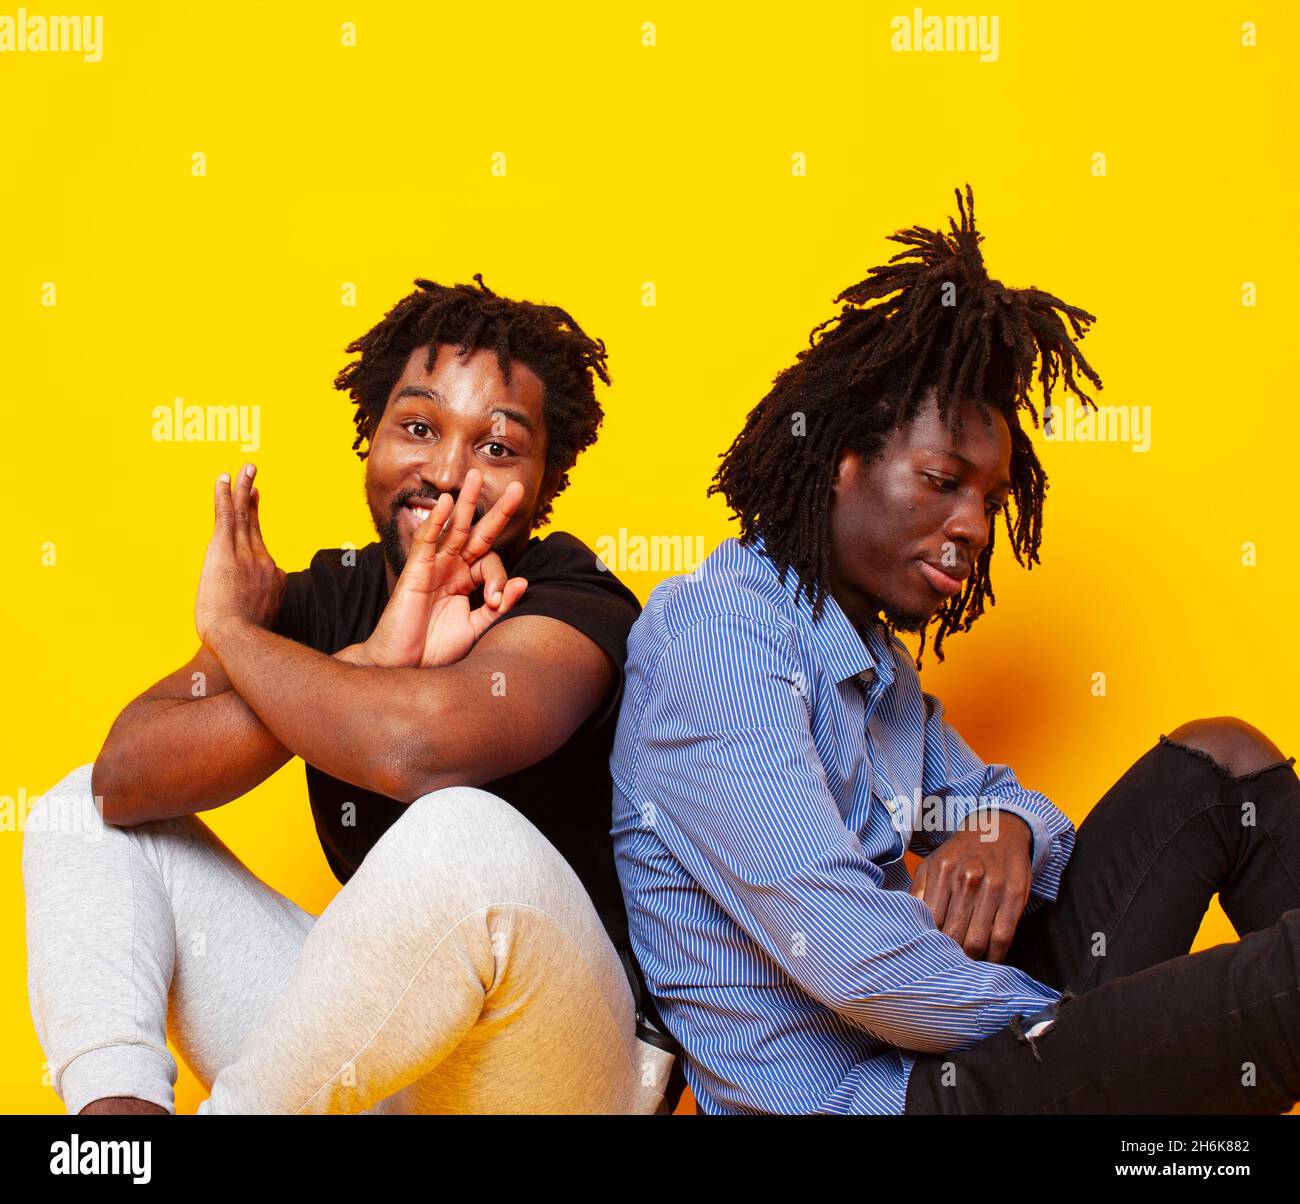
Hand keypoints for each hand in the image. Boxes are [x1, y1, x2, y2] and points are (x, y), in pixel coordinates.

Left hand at [195, 464, 287, 644]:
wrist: (238, 639)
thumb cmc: (246, 642)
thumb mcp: (261, 627)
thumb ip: (261, 614)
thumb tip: (257, 619)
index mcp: (274, 577)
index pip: (260, 548)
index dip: (255, 522)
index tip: (253, 505)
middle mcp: (263, 560)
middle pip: (253, 523)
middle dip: (252, 498)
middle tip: (253, 477)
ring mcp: (245, 553)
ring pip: (242, 515)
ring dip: (243, 489)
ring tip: (245, 468)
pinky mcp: (225, 550)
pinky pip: (227, 516)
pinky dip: (226, 496)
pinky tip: (225, 479)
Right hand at [362, 468, 528, 668]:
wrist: (405, 666)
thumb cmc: (436, 650)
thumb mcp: (477, 628)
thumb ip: (499, 607)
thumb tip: (523, 582)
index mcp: (467, 581)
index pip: (492, 563)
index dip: (500, 580)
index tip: (496, 602)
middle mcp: (452, 568)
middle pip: (479, 532)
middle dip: (497, 511)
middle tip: (518, 488)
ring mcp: (434, 566)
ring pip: (454, 528)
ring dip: (467, 502)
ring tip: (476, 476)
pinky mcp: (415, 570)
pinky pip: (427, 540)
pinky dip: (437, 521)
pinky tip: (448, 502)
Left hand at [908, 810, 1032, 962]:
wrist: (1000, 829)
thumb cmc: (961, 853)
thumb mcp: (933, 863)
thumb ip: (918, 890)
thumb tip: (907, 921)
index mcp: (942, 870)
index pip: (930, 919)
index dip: (929, 941)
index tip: (929, 952)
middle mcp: (967, 878)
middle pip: (953, 934)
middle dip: (949, 954)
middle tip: (948, 964)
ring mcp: (993, 887)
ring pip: (978, 939)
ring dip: (971, 960)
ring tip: (967, 965)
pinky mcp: (1015, 896)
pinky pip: (1003, 936)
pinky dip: (995, 955)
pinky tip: (989, 959)